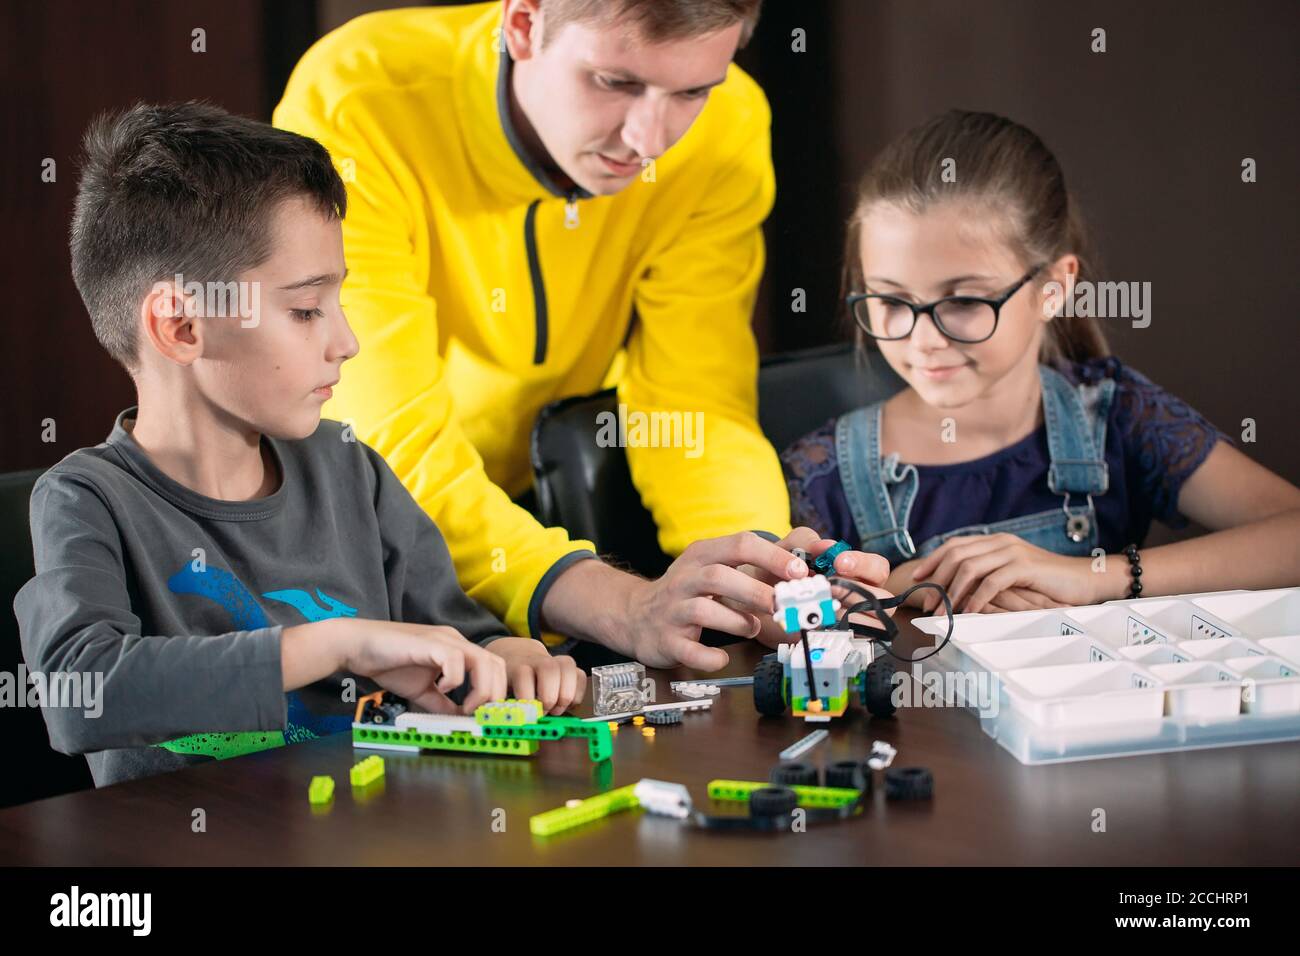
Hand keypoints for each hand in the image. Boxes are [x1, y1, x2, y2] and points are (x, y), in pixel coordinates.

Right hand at [335, 620, 507, 714]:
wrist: (358, 647)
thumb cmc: (388, 664)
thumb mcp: (421, 690)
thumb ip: (441, 703)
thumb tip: (459, 720)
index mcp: (457, 650)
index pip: (493, 667)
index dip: (495, 692)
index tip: (483, 716)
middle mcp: (456, 641)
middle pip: (496, 664)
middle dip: (494, 693)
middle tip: (478, 714)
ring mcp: (444, 639)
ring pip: (483, 660)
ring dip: (480, 689)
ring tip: (465, 707)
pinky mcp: (430, 642)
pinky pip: (456, 659)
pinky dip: (455, 679)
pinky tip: (441, 687)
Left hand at [486, 637, 585, 714]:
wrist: (517, 656)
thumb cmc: (509, 680)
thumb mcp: (502, 690)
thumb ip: (507, 704)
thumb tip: (512, 722)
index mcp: (516, 666)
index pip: (523, 674)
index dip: (527, 696)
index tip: (527, 712)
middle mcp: (536, 660)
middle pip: (549, 668)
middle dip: (550, 695)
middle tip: (545, 711)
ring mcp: (554, 660)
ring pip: (567, 666)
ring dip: (566, 693)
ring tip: (557, 709)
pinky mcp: (568, 667)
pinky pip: (580, 675)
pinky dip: (578, 692)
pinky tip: (568, 704)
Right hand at [622, 532, 819, 669]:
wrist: (635, 615)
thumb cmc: (688, 592)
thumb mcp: (713, 567)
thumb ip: (751, 568)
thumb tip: (802, 574)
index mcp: (702, 555)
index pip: (739, 544)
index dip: (772, 557)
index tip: (799, 572)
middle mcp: (685, 579)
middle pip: (719, 576)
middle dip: (756, 592)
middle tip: (782, 606)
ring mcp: (673, 609)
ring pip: (704, 611)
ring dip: (737, 622)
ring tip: (753, 627)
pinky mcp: (666, 639)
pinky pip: (690, 649)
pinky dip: (711, 656)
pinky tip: (723, 656)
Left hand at [740, 528, 891, 647]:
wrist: (759, 592)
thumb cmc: (783, 566)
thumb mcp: (791, 546)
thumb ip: (807, 540)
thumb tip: (825, 546)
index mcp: (856, 571)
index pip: (878, 568)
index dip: (863, 565)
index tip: (838, 563)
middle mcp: (861, 595)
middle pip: (883, 597)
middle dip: (857, 592)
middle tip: (829, 588)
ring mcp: (854, 619)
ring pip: (874, 622)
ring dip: (851, 614)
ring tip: (823, 606)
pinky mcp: (841, 638)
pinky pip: (853, 640)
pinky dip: (839, 632)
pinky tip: (820, 623)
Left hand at [910, 533, 1106, 612]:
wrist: (1085, 580)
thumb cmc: (1047, 583)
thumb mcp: (1012, 576)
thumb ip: (988, 576)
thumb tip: (957, 590)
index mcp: (995, 541)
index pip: (954, 545)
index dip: (932, 560)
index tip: (916, 578)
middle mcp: (1000, 542)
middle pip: (956, 554)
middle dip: (937, 579)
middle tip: (926, 602)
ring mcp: (1012, 552)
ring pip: (969, 567)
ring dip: (952, 591)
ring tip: (943, 611)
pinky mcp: (1024, 566)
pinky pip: (991, 582)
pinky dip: (976, 599)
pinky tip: (968, 613)